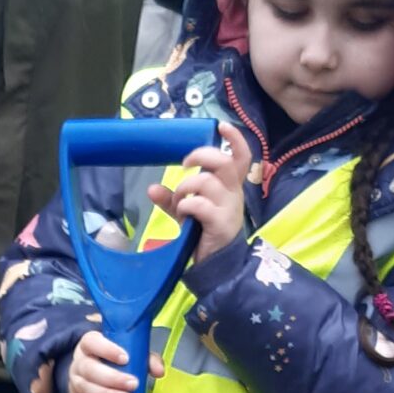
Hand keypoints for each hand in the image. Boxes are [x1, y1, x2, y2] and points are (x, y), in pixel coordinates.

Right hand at [67, 328, 163, 392]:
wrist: (96, 371)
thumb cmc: (115, 360)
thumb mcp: (132, 353)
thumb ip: (146, 358)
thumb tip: (159, 370)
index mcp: (90, 344)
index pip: (92, 342)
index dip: (107, 350)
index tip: (126, 359)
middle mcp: (79, 361)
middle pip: (88, 368)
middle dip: (111, 378)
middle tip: (132, 384)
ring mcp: (75, 380)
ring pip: (84, 387)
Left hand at [150, 121, 250, 258]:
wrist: (219, 265)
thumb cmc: (206, 233)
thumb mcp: (188, 212)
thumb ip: (172, 199)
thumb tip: (151, 188)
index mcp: (230, 187)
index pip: (242, 157)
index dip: (235, 140)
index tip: (222, 126)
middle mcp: (233, 194)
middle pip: (224, 162)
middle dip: (202, 156)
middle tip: (185, 164)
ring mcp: (229, 208)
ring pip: (207, 182)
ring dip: (185, 189)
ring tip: (179, 203)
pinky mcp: (221, 223)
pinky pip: (200, 205)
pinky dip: (185, 206)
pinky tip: (182, 214)